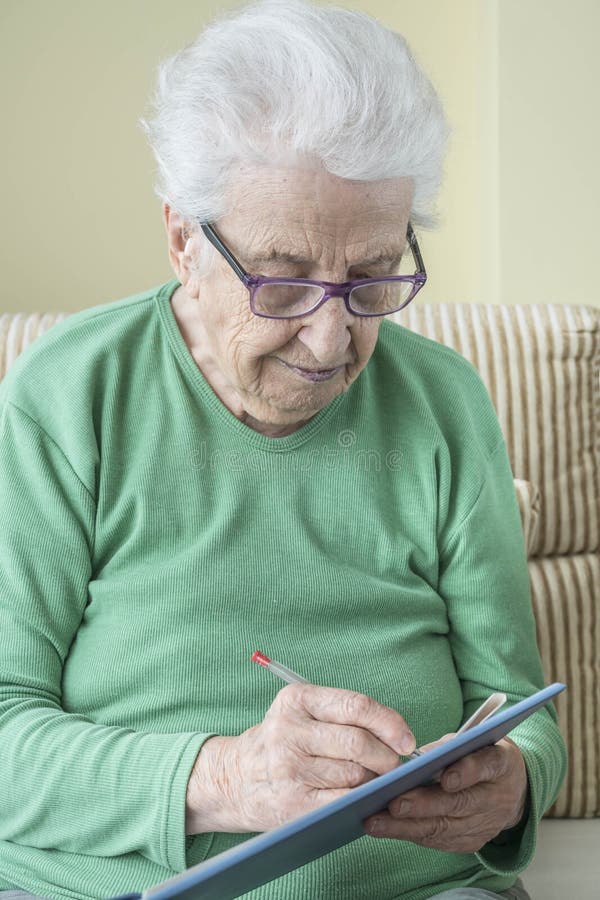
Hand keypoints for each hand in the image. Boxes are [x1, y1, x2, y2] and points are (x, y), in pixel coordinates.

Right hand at [185, 682, 415, 833]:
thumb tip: (397, 736)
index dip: (389, 723)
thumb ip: (342, 716)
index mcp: (297, 699)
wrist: (233, 779)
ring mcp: (289, 767)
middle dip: (386, 758)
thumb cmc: (280, 743)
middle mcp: (289, 730)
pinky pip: (342, 800)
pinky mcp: (293, 801)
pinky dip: (360, 800)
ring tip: (371, 780)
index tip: (407, 739)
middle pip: (359, 743)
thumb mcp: (301, 714)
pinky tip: (362, 797)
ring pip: (354, 774)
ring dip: (372, 780)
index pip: (356, 706)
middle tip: (393, 766)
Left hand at [363, 735, 527, 851]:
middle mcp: (497, 797)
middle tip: (394, 804)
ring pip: (445, 828)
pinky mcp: (473, 842)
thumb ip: (446, 747)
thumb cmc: (481, 754)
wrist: (513, 788)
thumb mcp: (472, 739)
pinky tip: (387, 829)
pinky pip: (441, 841)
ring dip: (407, 826)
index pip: (486, 765)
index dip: (466, 772)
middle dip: (424, 805)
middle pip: (459, 803)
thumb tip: (411, 759)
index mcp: (501, 762)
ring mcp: (486, 824)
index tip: (446, 777)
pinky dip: (413, 835)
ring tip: (376, 821)